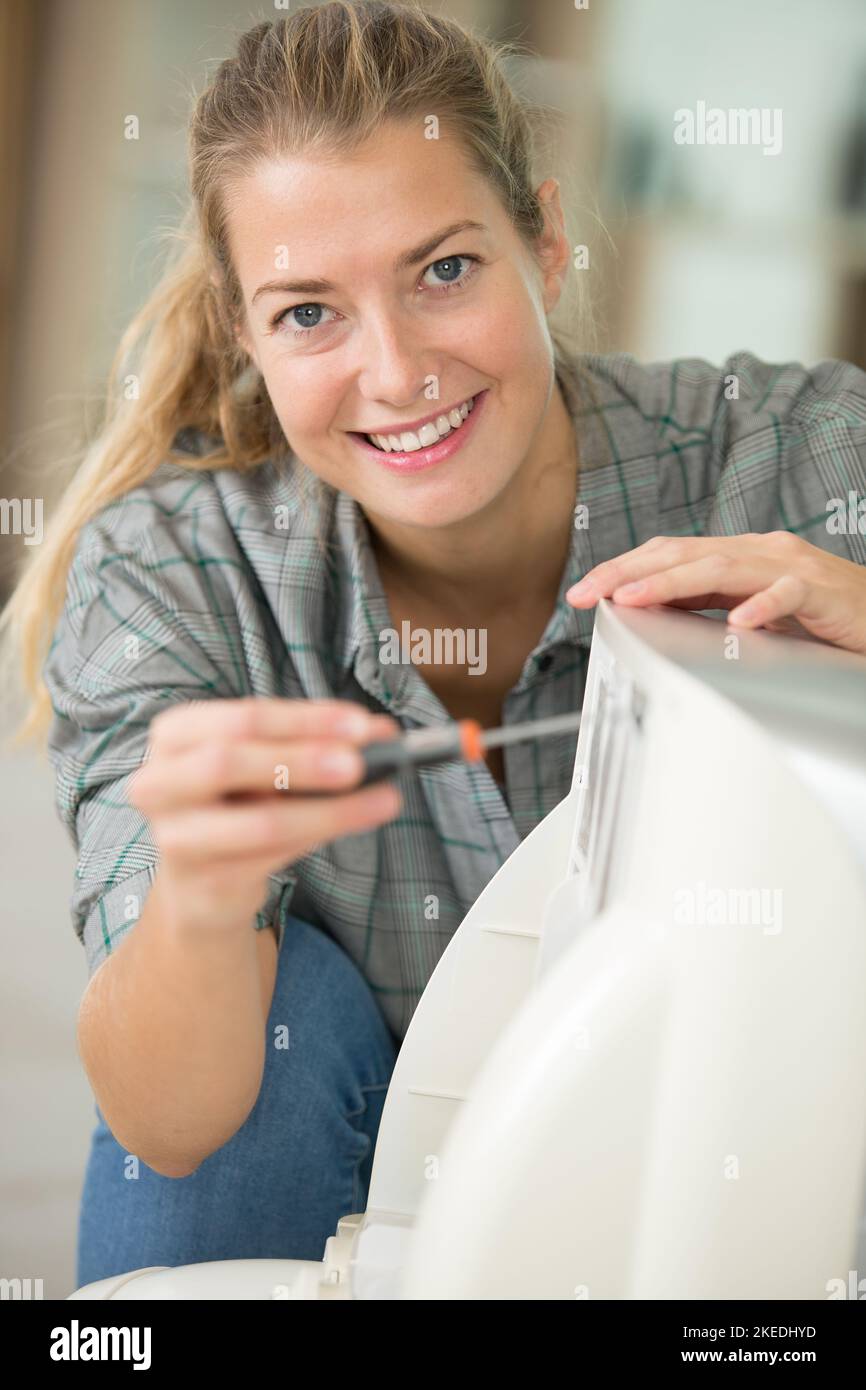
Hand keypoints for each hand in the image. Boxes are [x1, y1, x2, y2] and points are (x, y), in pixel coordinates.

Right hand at [128, 697, 401, 933]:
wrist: (200, 884)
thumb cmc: (237, 806)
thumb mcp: (267, 765)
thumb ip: (316, 743)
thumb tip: (381, 734)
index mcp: (175, 735)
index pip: (241, 718)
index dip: (304, 719)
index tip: (360, 725)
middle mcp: (159, 783)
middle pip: (229, 761)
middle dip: (302, 760)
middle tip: (359, 763)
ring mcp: (177, 837)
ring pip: (260, 820)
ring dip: (329, 810)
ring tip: (383, 800)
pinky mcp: (204, 881)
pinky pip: (272, 857)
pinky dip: (321, 836)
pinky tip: (356, 822)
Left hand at [565, 532, 865, 656]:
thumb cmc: (820, 617)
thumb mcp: (751, 611)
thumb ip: (709, 605)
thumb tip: (652, 610)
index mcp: (740, 557)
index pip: (671, 553)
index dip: (624, 568)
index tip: (583, 590)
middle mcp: (761, 552)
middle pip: (685, 553)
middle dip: (630, 571)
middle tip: (589, 590)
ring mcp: (792, 567)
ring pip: (724, 568)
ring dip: (674, 582)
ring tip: (635, 597)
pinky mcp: (822, 592)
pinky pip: (789, 594)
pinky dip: (762, 607)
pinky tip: (740, 622)